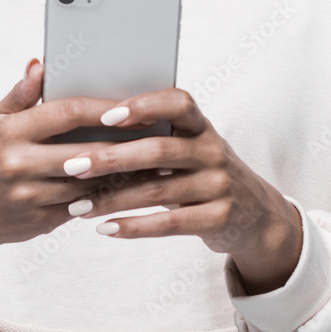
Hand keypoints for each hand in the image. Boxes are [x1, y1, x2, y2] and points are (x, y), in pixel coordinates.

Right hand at [0, 59, 161, 285]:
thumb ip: (21, 94)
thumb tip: (40, 64)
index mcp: (10, 133)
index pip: (65, 114)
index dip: (100, 109)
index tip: (129, 105)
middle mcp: (19, 165)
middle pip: (84, 152)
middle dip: (122, 144)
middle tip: (155, 134)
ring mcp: (30, 197)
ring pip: (88, 183)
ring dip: (122, 173)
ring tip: (153, 160)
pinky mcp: (41, 222)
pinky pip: (83, 205)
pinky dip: (107, 194)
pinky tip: (131, 184)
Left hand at [60, 86, 304, 293]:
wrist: (256, 214)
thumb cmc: (202, 171)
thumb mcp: (190, 146)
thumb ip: (154, 135)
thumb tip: (89, 125)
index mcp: (201, 125)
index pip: (178, 102)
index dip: (145, 106)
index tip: (107, 115)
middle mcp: (213, 150)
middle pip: (159, 149)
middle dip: (112, 157)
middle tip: (74, 164)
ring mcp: (219, 185)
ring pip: (158, 190)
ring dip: (112, 199)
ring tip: (77, 205)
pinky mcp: (219, 219)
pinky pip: (170, 224)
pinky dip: (133, 226)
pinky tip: (105, 228)